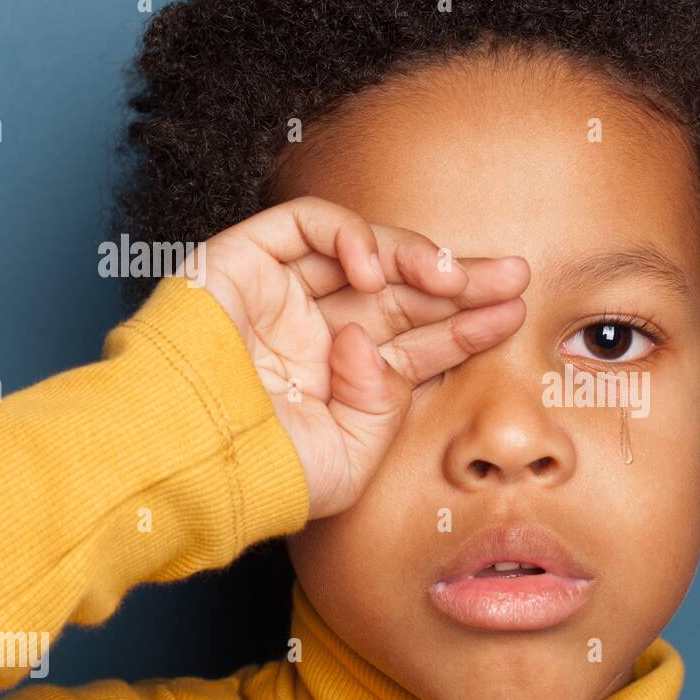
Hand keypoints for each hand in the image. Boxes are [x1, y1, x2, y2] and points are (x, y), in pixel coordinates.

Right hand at [188, 197, 527, 518]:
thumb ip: (384, 405)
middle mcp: (315, 332)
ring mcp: (281, 295)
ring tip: (455, 278)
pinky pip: (305, 227)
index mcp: (340, 379)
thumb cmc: (261, 472)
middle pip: (401, 293)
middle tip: (515, 276)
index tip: (514, 314)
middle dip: (460, 284)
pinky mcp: (242, 262)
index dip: (465, 325)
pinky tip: (374, 270)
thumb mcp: (350, 459)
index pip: (416, 340)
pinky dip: (348, 236)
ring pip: (363, 254)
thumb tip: (376, 344)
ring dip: (416, 257)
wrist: (184, 462)